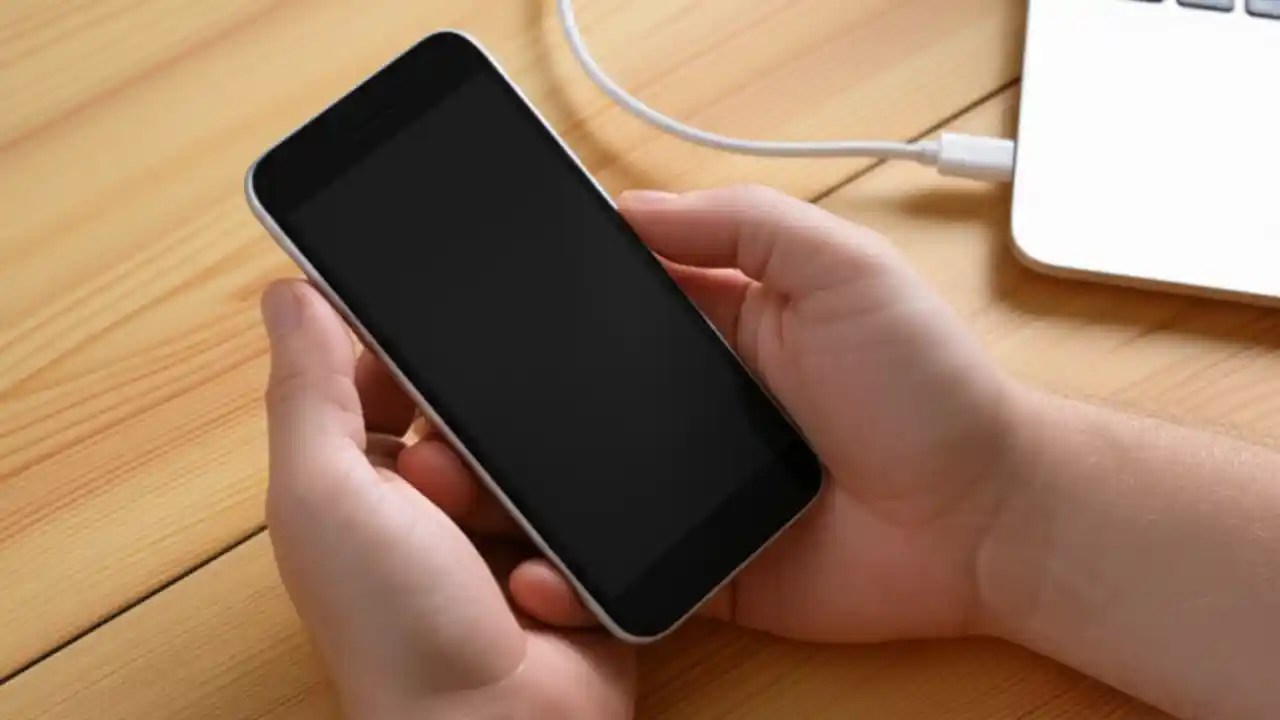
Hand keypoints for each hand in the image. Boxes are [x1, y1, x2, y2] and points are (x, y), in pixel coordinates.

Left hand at [260, 281, 633, 718]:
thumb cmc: (395, 632)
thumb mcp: (326, 492)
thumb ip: (308, 390)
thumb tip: (289, 292)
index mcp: (353, 480)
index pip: (375, 375)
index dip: (397, 356)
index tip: (424, 341)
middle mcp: (421, 504)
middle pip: (462, 410)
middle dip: (470, 437)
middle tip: (457, 480)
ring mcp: (494, 533)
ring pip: (529, 452)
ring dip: (520, 490)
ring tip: (503, 548)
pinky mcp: (562, 557)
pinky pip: (580, 502)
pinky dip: (563, 539)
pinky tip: (537, 584)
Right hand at [420, 185, 1024, 643]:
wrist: (984, 520)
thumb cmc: (927, 386)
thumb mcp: (845, 268)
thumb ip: (745, 225)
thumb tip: (632, 208)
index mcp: (721, 328)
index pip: (611, 310)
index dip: (547, 310)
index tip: (479, 316)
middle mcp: (697, 407)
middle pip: (581, 401)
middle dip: (509, 408)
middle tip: (438, 414)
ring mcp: (696, 491)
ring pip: (586, 489)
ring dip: (523, 493)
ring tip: (454, 490)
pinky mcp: (705, 567)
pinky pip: (625, 576)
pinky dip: (576, 581)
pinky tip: (534, 573)